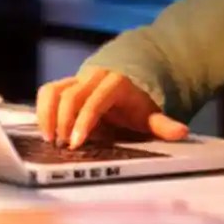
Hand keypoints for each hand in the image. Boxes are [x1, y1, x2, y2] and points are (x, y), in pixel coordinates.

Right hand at [36, 67, 188, 148]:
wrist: (129, 82)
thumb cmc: (138, 104)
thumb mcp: (151, 115)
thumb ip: (163, 125)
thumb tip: (182, 132)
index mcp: (115, 83)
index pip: (94, 101)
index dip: (83, 121)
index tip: (77, 142)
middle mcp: (93, 77)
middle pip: (70, 95)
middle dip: (64, 121)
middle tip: (63, 146)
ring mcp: (77, 79)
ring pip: (54, 90)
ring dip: (47, 114)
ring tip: (49, 138)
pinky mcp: (65, 84)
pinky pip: (48, 92)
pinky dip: (42, 109)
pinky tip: (44, 130)